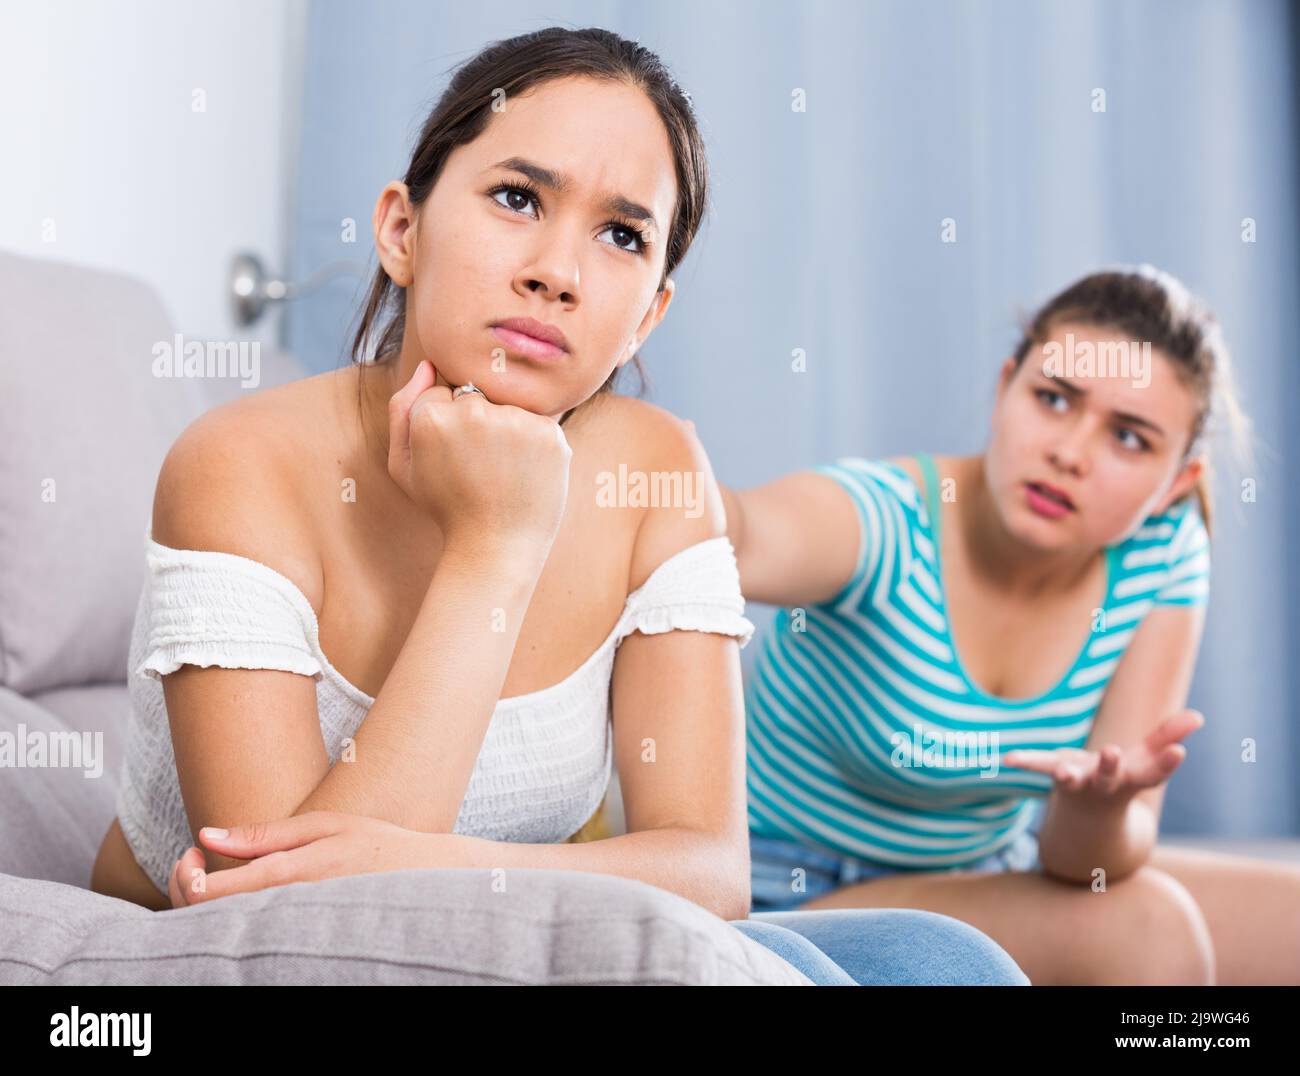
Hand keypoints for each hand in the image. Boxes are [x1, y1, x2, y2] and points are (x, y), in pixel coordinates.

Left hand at [165, 811, 468, 907]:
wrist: (423, 880)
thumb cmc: (373, 845)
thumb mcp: (321, 825)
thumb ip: (262, 834)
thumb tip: (206, 834)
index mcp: (288, 877)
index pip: (209, 894)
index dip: (186, 876)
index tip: (192, 852)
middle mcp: (285, 909)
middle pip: (205, 919)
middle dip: (186, 889)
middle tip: (194, 861)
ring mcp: (291, 928)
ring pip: (222, 930)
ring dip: (204, 904)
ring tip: (214, 875)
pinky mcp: (296, 938)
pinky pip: (248, 934)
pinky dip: (228, 916)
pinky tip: (239, 895)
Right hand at [386, 359, 571, 557]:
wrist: (496, 546)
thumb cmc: (446, 506)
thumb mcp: (405, 465)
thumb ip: (403, 408)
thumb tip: (429, 363)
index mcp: (432, 417)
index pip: (439, 390)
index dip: (444, 424)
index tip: (450, 456)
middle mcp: (474, 412)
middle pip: (474, 392)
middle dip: (475, 420)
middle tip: (478, 465)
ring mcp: (515, 421)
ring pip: (508, 404)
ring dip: (507, 429)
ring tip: (502, 471)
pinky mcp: (549, 433)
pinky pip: (537, 419)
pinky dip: (533, 442)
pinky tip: (524, 472)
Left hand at [1003, 708, 1204, 806]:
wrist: (1089, 814)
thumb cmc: (1123, 778)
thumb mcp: (1147, 759)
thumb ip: (1168, 737)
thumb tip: (1198, 716)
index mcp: (1134, 779)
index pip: (1155, 772)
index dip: (1167, 762)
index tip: (1180, 751)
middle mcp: (1106, 784)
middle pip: (1110, 777)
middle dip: (1109, 766)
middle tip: (1110, 752)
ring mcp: (1079, 782)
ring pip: (1073, 781)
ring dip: (1068, 775)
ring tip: (1062, 770)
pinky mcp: (1055, 774)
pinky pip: (1038, 768)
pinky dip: (1025, 762)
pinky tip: (1008, 759)